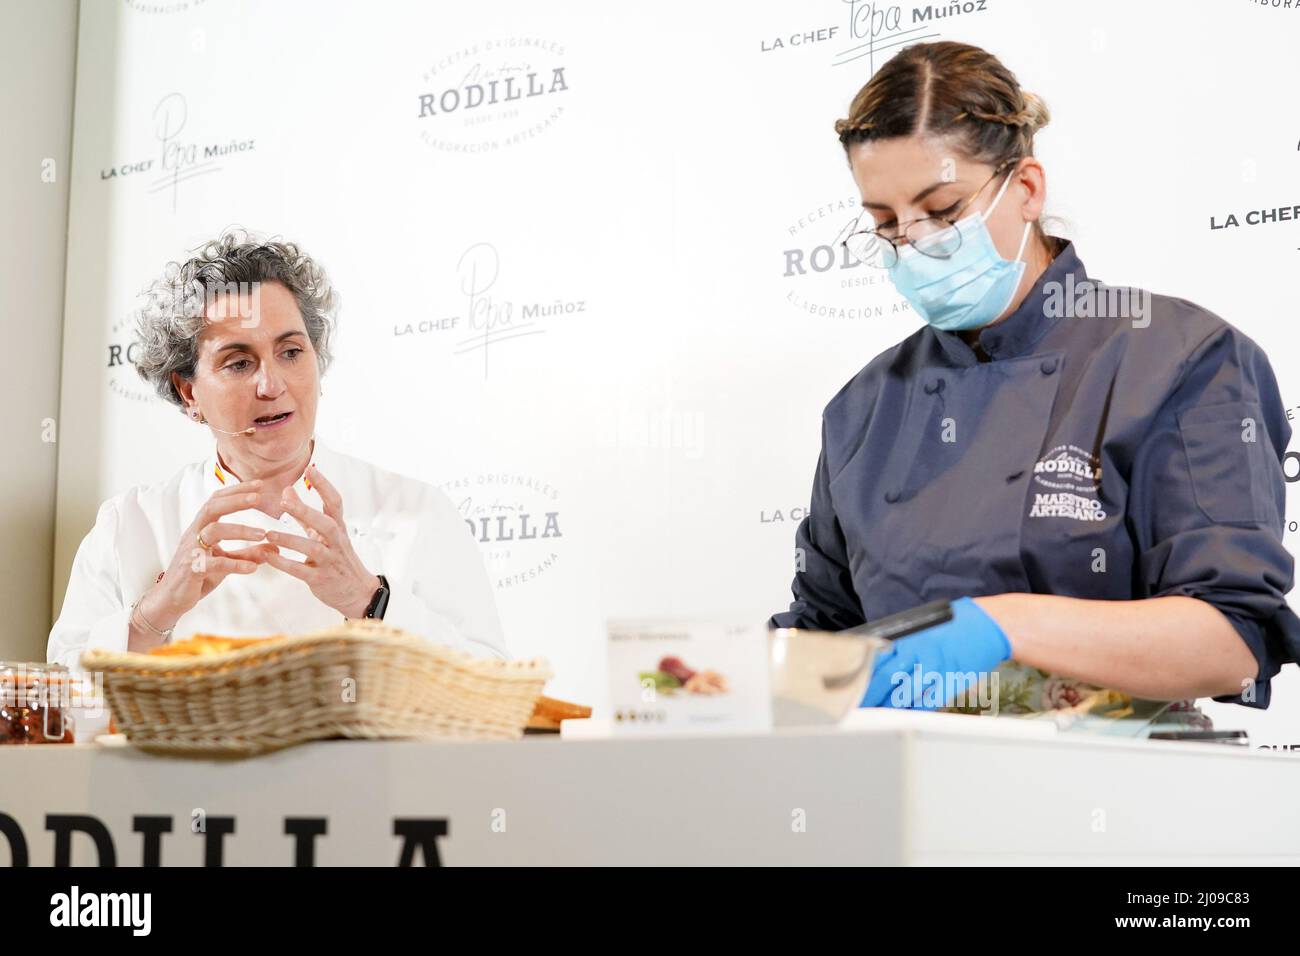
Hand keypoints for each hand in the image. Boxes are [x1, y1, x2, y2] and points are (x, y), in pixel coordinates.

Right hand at [138, 481, 271, 631]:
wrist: (171, 600)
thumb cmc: (197, 576)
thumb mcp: (225, 562)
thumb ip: (248, 554)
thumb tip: (275, 548)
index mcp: (201, 528)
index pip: (217, 501)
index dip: (236, 491)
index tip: (259, 485)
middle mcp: (194, 535)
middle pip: (212, 508)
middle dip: (235, 500)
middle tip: (258, 497)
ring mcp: (191, 551)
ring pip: (213, 531)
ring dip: (239, 530)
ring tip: (263, 534)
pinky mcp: (191, 570)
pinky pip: (214, 563)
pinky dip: (235, 564)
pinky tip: (253, 567)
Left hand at [259, 464, 379, 618]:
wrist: (356, 591)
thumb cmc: (336, 558)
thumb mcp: (323, 534)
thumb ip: (304, 514)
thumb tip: (286, 490)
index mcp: (338, 528)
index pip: (335, 502)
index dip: (324, 486)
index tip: (310, 469)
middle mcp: (336, 542)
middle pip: (325, 523)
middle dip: (305, 511)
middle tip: (283, 500)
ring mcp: (330, 561)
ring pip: (312, 548)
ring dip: (289, 539)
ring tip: (268, 533)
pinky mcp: (321, 579)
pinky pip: (301, 570)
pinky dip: (284, 564)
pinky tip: (268, 556)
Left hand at [860, 597, 1011, 708]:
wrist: (989, 625)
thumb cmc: (953, 625)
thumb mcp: (922, 627)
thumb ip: (901, 642)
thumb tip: (876, 656)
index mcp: (910, 638)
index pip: (877, 659)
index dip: (861, 674)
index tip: (850, 685)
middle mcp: (920, 653)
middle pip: (887, 679)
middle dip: (869, 695)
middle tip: (857, 706)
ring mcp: (936, 669)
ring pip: (905, 694)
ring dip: (889, 706)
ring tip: (877, 713)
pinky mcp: (952, 682)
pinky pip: (928, 703)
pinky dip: (914, 711)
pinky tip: (904, 715)